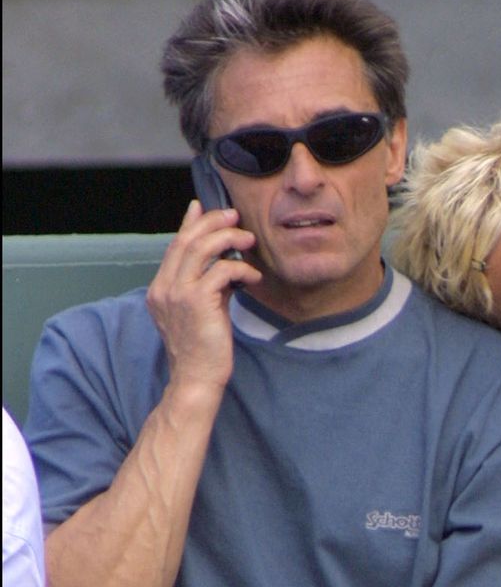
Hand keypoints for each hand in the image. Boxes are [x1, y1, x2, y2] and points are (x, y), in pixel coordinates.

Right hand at [146, 200, 259, 392]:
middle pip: (186, 240)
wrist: (196, 379)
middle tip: (235, 218)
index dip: (189, 223)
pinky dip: (241, 269)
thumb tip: (224, 264)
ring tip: (248, 241)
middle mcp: (164, 288)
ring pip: (202, 248)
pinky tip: (252, 277)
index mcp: (160, 289)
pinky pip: (222, 270)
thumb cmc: (203, 351)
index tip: (202, 207)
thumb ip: (207, 286)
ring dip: (228, 238)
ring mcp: (177, 293)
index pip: (175, 246)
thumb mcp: (201, 312)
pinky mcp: (196, 301)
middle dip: (212, 222)